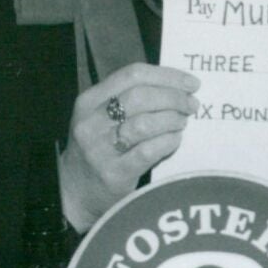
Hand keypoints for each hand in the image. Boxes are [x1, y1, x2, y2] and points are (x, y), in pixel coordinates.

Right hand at [59, 63, 200, 231]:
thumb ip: (132, 99)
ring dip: (172, 120)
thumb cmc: (99, 148)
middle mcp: (91, 122)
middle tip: (191, 105)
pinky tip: (175, 140)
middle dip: (174, 98)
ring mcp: (99, 148)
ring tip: (182, 123)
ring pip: (145, 123)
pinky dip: (168, 142)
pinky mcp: (113, 173)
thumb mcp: (102, 117)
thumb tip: (179, 87)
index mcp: (89, 101)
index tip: (191, 83)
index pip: (133, 74)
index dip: (167, 75)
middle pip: (141, 96)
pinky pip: (148, 151)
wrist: (75, 192)